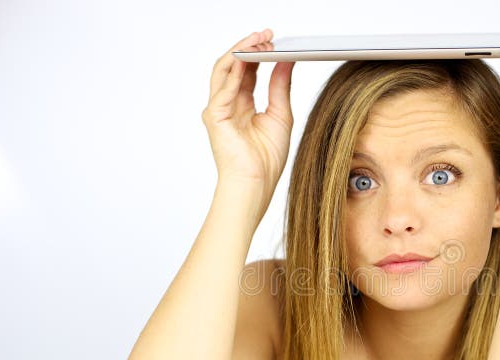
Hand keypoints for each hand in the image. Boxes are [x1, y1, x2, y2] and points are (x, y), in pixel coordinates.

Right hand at [201, 29, 295, 193]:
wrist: (256, 183)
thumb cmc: (266, 159)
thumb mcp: (281, 114)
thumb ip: (280, 86)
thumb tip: (285, 61)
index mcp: (242, 104)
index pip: (247, 71)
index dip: (259, 53)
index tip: (273, 40)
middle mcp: (227, 103)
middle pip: (234, 66)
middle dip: (249, 47)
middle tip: (266, 34)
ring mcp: (218, 109)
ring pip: (224, 70)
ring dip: (240, 52)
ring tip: (257, 40)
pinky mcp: (214, 116)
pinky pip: (223, 87)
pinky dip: (235, 71)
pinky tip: (248, 59)